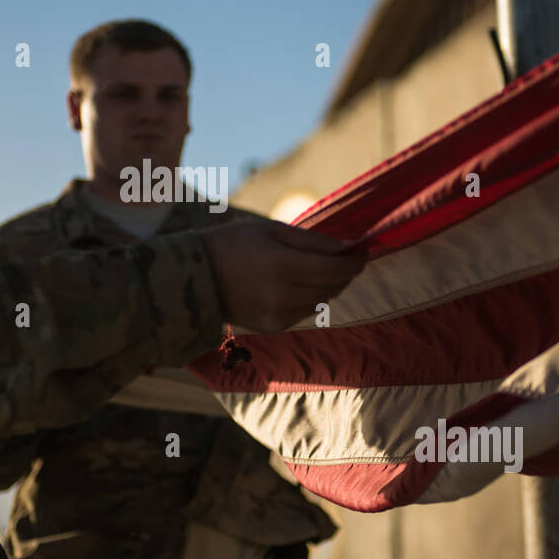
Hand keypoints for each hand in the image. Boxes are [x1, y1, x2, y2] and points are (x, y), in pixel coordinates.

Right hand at [199, 220, 365, 333]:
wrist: (195, 276)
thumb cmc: (234, 243)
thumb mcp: (273, 230)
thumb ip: (315, 241)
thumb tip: (350, 247)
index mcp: (284, 267)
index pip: (336, 270)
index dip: (355, 261)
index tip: (363, 251)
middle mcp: (284, 296)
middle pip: (332, 287)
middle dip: (344, 273)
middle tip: (345, 257)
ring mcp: (278, 316)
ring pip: (321, 302)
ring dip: (327, 286)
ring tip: (318, 268)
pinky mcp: (273, 328)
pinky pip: (304, 312)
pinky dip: (308, 298)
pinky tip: (295, 284)